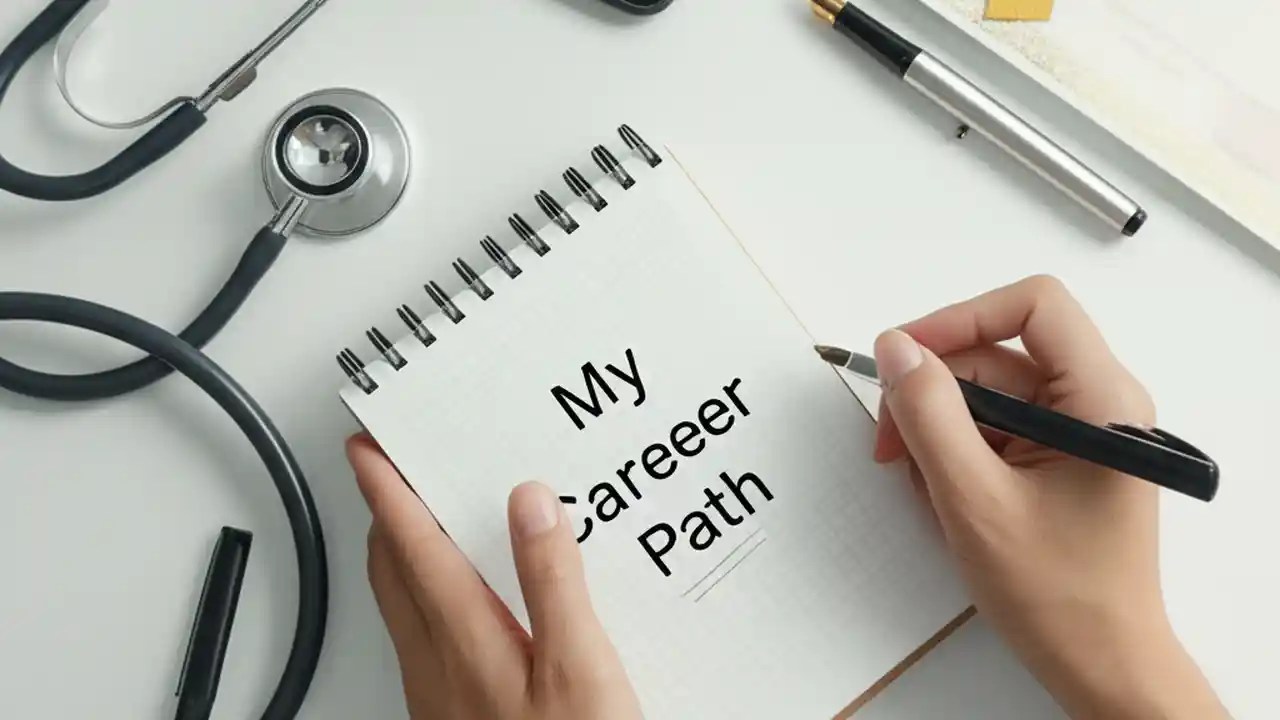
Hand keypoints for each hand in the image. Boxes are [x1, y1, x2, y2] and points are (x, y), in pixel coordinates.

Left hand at [346, 434, 643, 719]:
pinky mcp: (456, 715)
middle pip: (393, 573)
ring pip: (404, 607)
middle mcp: (439, 666)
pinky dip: (429, 596)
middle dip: (385, 516)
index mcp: (466, 640)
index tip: (368, 449)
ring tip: (423, 519)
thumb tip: (528, 504)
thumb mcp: (581, 667)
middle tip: (389, 471)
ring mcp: (441, 695)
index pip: (414, 545)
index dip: (389, 491)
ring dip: (403, 555)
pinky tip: (463, 600)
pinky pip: (425, 638)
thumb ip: (552, 581)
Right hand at [872, 275, 1227, 719]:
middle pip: (998, 355)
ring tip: (924, 488)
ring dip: (941, 432)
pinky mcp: (1063, 458)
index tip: (905, 358)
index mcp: (1102, 399)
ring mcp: (1082, 431)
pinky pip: (998, 430)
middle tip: (890, 446)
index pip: (1033, 306)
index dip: (961, 318)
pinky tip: (946, 500)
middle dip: (935, 393)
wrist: (1100, 663)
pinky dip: (960, 456)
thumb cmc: (1055, 592)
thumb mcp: (974, 499)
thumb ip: (929, 415)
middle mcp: (1100, 403)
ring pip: (990, 395)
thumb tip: (895, 347)